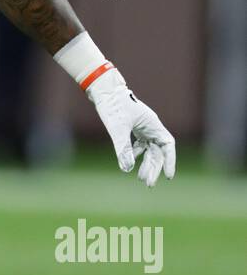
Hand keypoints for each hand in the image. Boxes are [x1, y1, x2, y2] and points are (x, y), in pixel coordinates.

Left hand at [87, 67, 175, 186]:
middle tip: (148, 184)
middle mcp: (151, 125)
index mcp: (152, 124)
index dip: (170, 161)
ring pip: (149, 149)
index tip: (168, 176)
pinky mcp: (133, 126)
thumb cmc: (113, 106)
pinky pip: (139, 144)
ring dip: (146, 163)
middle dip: (154, 168)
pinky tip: (129, 163)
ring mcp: (142, 126)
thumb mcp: (118, 129)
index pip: (168, 145)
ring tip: (140, 178)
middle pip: (158, 151)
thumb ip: (123, 149)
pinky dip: (136, 154)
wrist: (103, 90)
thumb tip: (127, 169)